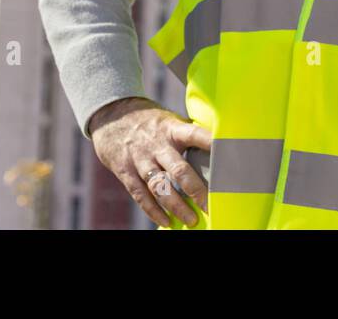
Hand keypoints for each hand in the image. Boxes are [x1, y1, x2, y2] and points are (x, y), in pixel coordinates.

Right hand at [88, 96, 211, 226]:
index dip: (209, 143)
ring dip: (176, 205)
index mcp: (171, 128)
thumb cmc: (148, 121)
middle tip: (211, 206)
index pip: (194, 134)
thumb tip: (216, 147)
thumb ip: (186, 134)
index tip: (226, 153)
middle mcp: (157, 144)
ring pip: (160, 186)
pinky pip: (140, 194)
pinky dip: (153, 210)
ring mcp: (140, 159)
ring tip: (191, 219)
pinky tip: (166, 221)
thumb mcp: (168, 119)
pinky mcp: (125, 171)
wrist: (110, 116)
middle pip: (179, 169)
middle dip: (196, 190)